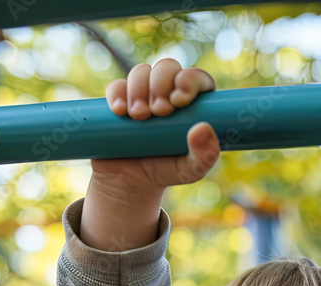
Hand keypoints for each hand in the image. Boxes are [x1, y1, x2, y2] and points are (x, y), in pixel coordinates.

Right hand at [81, 59, 218, 250]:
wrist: (131, 183)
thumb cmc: (167, 171)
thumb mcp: (191, 170)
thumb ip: (205, 155)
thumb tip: (203, 129)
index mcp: (192, 103)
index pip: (197, 78)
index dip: (189, 80)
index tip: (180, 100)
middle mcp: (168, 92)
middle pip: (168, 67)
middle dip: (162, 84)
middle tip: (159, 112)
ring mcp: (142, 93)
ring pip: (141, 71)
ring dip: (140, 89)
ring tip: (139, 117)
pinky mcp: (119, 100)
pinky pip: (116, 86)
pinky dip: (118, 94)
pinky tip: (120, 111)